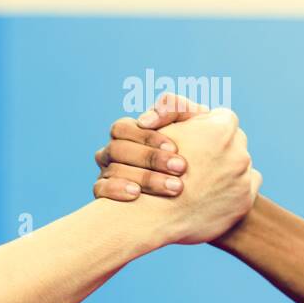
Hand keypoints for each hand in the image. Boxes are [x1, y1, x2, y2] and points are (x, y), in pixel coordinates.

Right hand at [93, 94, 208, 200]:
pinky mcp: (105, 195)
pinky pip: (100, 189)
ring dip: (144, 177)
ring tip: (173, 187)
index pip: (123, 128)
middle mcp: (114, 152)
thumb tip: (145, 120)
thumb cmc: (195, 145)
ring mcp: (107, 173)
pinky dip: (116, 189)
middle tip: (180, 168)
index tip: (174, 148)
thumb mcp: (192, 121)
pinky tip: (137, 195)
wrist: (202, 182)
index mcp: (128, 132)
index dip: (146, 137)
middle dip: (150, 158)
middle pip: (117, 149)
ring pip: (112, 170)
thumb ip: (173, 107)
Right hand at [131, 107, 259, 244]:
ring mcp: (244, 177)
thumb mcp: (158, 127)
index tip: (195, 139)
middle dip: (220, 147)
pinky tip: (214, 193)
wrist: (154, 215)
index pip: (223, 118)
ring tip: (203, 179)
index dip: (207, 128)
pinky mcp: (245, 200)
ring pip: (241, 164)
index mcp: (221, 129)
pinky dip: (235, 188)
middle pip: (235, 140)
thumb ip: (175, 108)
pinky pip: (248, 186)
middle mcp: (238, 151)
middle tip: (198, 160)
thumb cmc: (151, 167)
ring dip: (227, 168)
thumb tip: (196, 110)